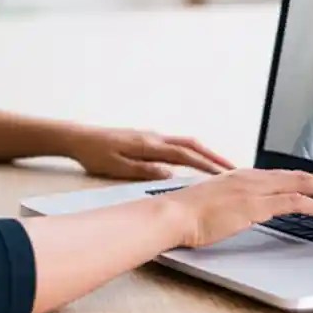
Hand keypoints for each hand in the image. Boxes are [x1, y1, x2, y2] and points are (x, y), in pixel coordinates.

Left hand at [66, 127, 235, 180]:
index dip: (206, 164)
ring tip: (221, 166)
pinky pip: (176, 144)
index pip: (185, 154)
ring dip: (205, 153)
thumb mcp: (117, 167)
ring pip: (185, 143)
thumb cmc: (95, 154)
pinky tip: (195, 161)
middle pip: (192, 144)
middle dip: (214, 156)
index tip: (225, 174)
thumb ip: (144, 171)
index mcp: (149, 145)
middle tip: (234, 168)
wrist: (78, 138)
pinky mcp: (147, 140)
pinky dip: (192, 152)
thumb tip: (171, 175)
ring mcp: (151, 137)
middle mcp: (154, 137)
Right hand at [158, 169, 312, 247]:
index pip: (283, 176)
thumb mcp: (214, 202)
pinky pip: (295, 203)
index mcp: (243, 176)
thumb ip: (231, 202)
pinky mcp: (256, 204)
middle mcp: (252, 177)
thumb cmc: (187, 213)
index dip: (307, 180)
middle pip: (299, 176)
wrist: (173, 214)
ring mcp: (255, 189)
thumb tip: (239, 209)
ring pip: (302, 184)